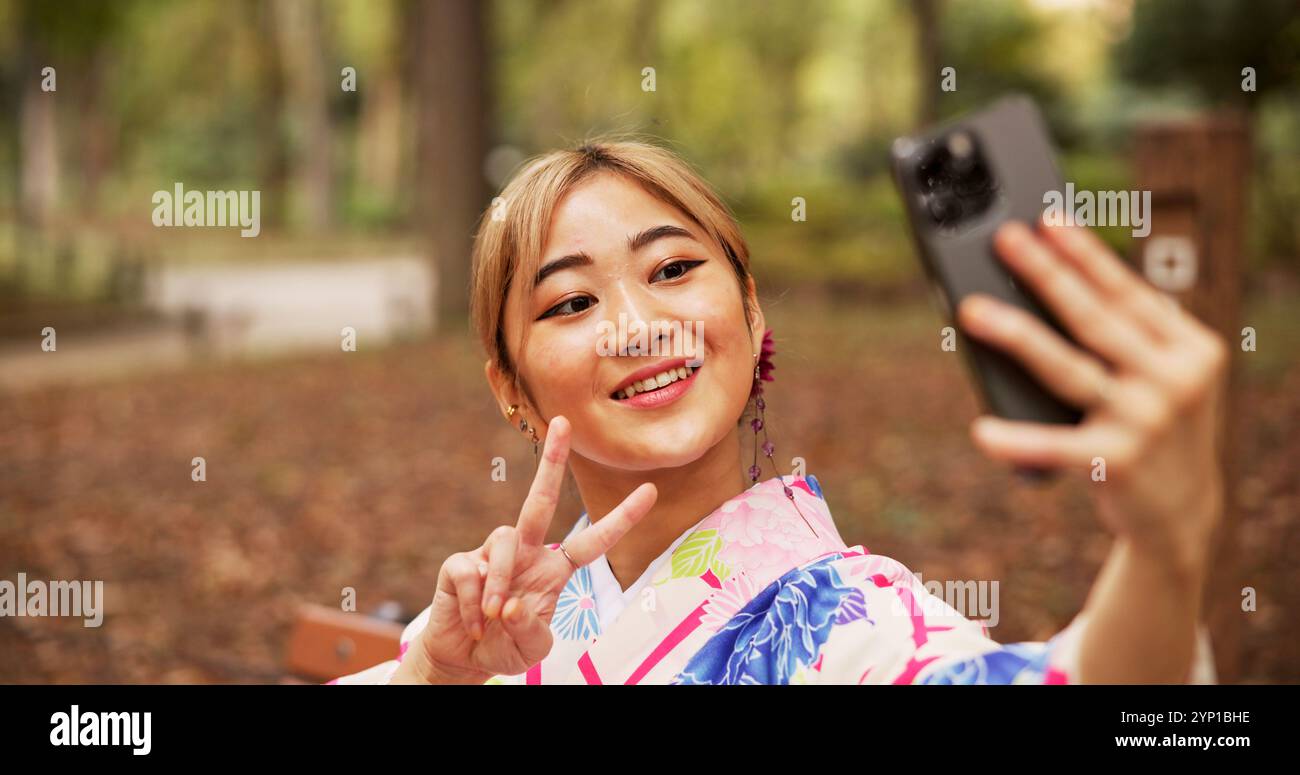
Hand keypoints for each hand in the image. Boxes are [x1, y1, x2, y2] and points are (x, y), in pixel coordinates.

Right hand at [393, 415, 657, 683]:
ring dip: (500, 585)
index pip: (593, 541)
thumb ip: (530, 628)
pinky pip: (472, 572)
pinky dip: (473, 604)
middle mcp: (526, 552)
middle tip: (562, 422)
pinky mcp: (460, 564)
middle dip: (551, 461)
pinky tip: (473, 621)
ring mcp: (491, 554)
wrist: (461, 658)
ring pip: (503, 543)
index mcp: (554, 569)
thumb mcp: (531, 648)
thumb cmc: (504, 646)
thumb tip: (512, 602)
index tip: (650, 490)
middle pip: (539, 500)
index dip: (621, 518)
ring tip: (492, 618)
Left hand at [956, 220, 1227, 576]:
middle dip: (1045, 273)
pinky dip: (1017, 439)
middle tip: (1003, 239)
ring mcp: (1148, 422)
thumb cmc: (1151, 424)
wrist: (1182, 512)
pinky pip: (1054, 446)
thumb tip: (1038, 286)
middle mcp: (1175, 380)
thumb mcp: (1156, 375)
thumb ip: (1120, 338)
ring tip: (971, 310)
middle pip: (1094, 319)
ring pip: (1068, 369)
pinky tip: (983, 429)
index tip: (1047, 217)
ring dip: (1017, 336)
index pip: (1127, 291)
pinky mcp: (1118, 464)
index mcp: (1189, 347)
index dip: (1084, 253)